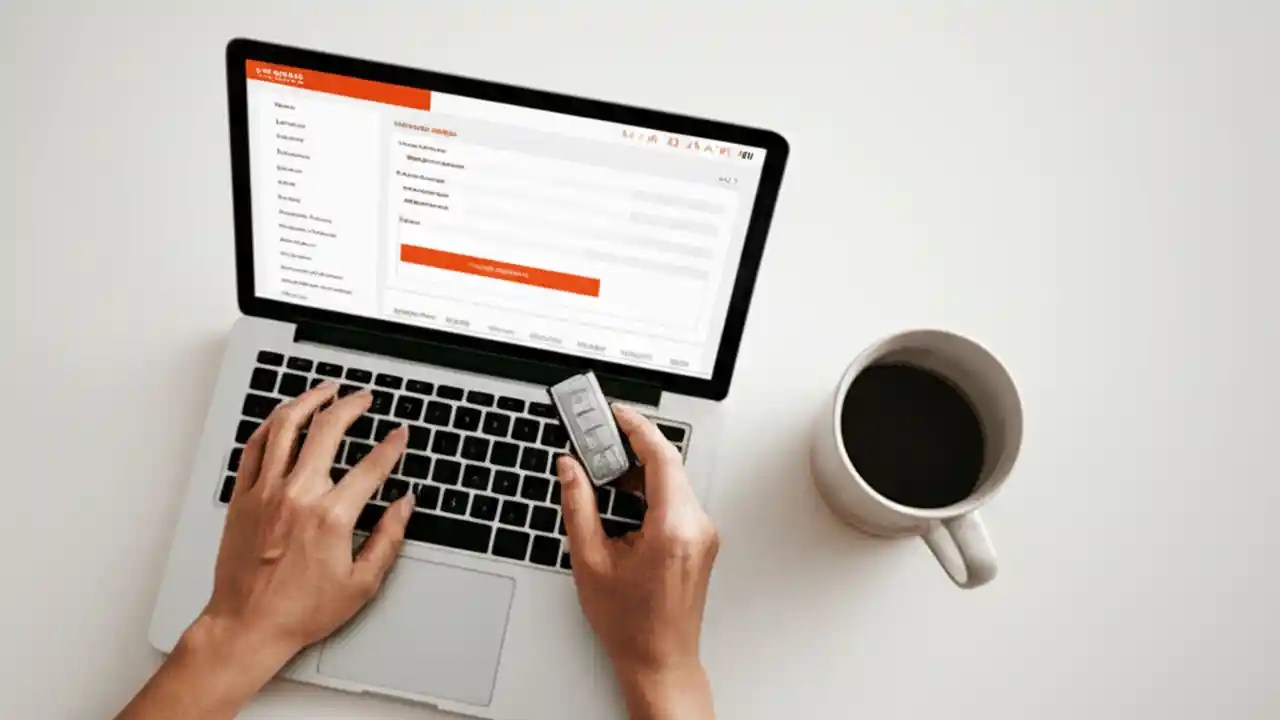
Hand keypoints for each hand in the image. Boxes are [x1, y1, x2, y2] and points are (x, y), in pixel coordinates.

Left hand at [203, 381, 413, 655]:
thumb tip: (404, 505)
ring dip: (309, 401)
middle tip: (363, 398)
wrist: (247, 625)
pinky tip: (284, 416)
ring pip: (286, 428)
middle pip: (328, 430)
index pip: (371, 466)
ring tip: (324, 390)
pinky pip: (255, 448)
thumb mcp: (362, 583)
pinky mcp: (242, 498)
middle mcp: (298, 496)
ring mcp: (265, 492)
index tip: (399, 435)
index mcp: (332, 517)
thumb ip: (388, 537)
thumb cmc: (300, 610)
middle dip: (351, 406)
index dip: (392, 445)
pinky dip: (271, 425)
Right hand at [557, 404, 718, 719]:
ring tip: (605, 469)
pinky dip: (650, 489)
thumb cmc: (630, 625)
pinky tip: (624, 495)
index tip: (617, 413)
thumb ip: (578, 506)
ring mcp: (703, 533)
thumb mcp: (590, 561)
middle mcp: (697, 526)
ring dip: (641, 469)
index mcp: (674, 528)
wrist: (659, 660)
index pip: (661, 457)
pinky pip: (677, 499)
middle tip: (601, 436)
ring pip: (673, 481)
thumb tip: (570, 469)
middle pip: (669, 465)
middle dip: (634, 446)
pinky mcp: (700, 540)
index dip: (637, 427)